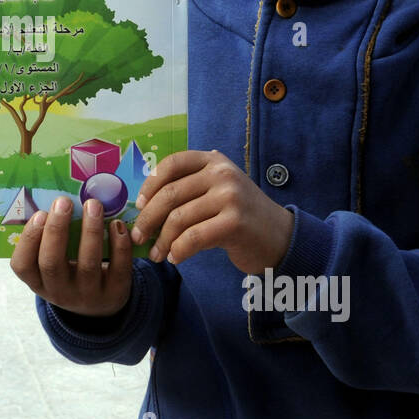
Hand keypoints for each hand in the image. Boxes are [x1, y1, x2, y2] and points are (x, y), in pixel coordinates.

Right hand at [10, 195, 134, 316]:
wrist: (99, 306)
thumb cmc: (70, 273)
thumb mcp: (54, 265)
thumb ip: (49, 240)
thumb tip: (55, 201)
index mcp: (38, 282)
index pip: (22, 266)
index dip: (28, 239)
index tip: (40, 213)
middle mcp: (60, 292)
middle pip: (52, 263)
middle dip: (57, 229)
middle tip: (64, 201)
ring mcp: (88, 295)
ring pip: (87, 264)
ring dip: (90, 231)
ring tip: (93, 204)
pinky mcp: (115, 293)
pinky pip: (118, 268)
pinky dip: (118, 245)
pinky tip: (117, 224)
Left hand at [129, 150, 294, 271]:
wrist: (280, 236)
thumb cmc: (240, 215)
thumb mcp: (217, 190)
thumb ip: (189, 187)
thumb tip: (143, 204)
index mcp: (214, 161)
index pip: (172, 163)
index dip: (149, 184)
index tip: (139, 205)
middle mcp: (222, 174)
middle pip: (170, 194)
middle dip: (148, 218)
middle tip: (138, 237)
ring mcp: (230, 196)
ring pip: (178, 219)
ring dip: (161, 241)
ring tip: (156, 254)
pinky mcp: (234, 223)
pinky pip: (193, 238)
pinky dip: (179, 251)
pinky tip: (175, 258)